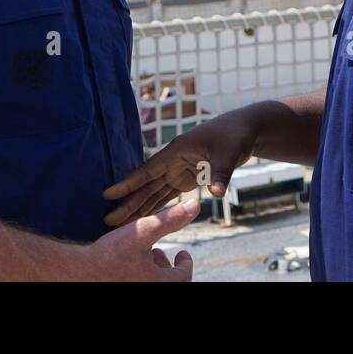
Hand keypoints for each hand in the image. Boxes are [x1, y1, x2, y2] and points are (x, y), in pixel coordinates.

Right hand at [82, 199, 197, 280]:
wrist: (79, 272)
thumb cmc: (110, 253)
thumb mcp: (143, 231)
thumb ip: (170, 219)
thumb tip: (195, 206)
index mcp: (160, 283)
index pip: (183, 277)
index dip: (184, 263)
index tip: (181, 253)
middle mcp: (150, 291)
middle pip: (172, 286)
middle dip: (171, 271)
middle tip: (165, 257)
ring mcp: (136, 291)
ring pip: (155, 286)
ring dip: (156, 274)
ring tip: (148, 258)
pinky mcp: (124, 289)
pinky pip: (141, 285)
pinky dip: (143, 278)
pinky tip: (131, 265)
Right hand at [102, 108, 258, 226]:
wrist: (245, 130)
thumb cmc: (234, 136)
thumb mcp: (228, 154)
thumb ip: (220, 174)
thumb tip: (216, 193)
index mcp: (176, 151)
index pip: (147, 170)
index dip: (127, 183)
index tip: (107, 194)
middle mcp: (172, 162)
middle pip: (145, 186)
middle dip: (128, 203)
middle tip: (107, 220)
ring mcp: (178, 170)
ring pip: (153, 193)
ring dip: (138, 208)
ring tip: (119, 223)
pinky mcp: (186, 178)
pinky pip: (166, 195)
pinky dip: (155, 207)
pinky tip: (142, 219)